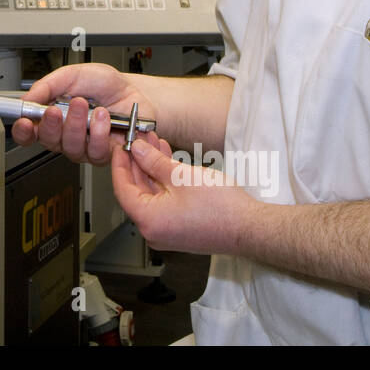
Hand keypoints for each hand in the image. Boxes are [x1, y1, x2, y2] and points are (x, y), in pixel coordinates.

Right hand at [13, 63, 151, 165]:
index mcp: (53, 116)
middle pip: (47, 141)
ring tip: (85, 105)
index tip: (24, 122)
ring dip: (76, 126)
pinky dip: (98, 133)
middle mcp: (65, 134)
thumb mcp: (72, 75)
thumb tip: (27, 98)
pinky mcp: (103, 154)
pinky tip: (103, 118)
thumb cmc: (104, 84)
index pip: (29, 131)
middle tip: (55, 110)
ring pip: (69, 147)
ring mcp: (83, 146)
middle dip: (50, 126)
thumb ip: (47, 85)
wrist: (134, 91)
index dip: (23, 130)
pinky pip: (94, 151)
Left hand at [110, 132, 255, 254]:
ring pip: (152, 194)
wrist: (250, 228)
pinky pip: (164, 202)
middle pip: (136, 191)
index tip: (120, 146)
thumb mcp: (181, 176)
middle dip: (138, 162)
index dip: (120, 163)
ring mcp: (167, 230)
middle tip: (140, 139)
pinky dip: (164, 182)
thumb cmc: (220, 208)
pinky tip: (168, 161)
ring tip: (155, 143)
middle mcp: (153, 230)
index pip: (122, 188)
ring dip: (152, 169)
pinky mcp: (179, 227)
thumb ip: (154, 161)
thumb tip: (137, 150)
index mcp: (148, 220)